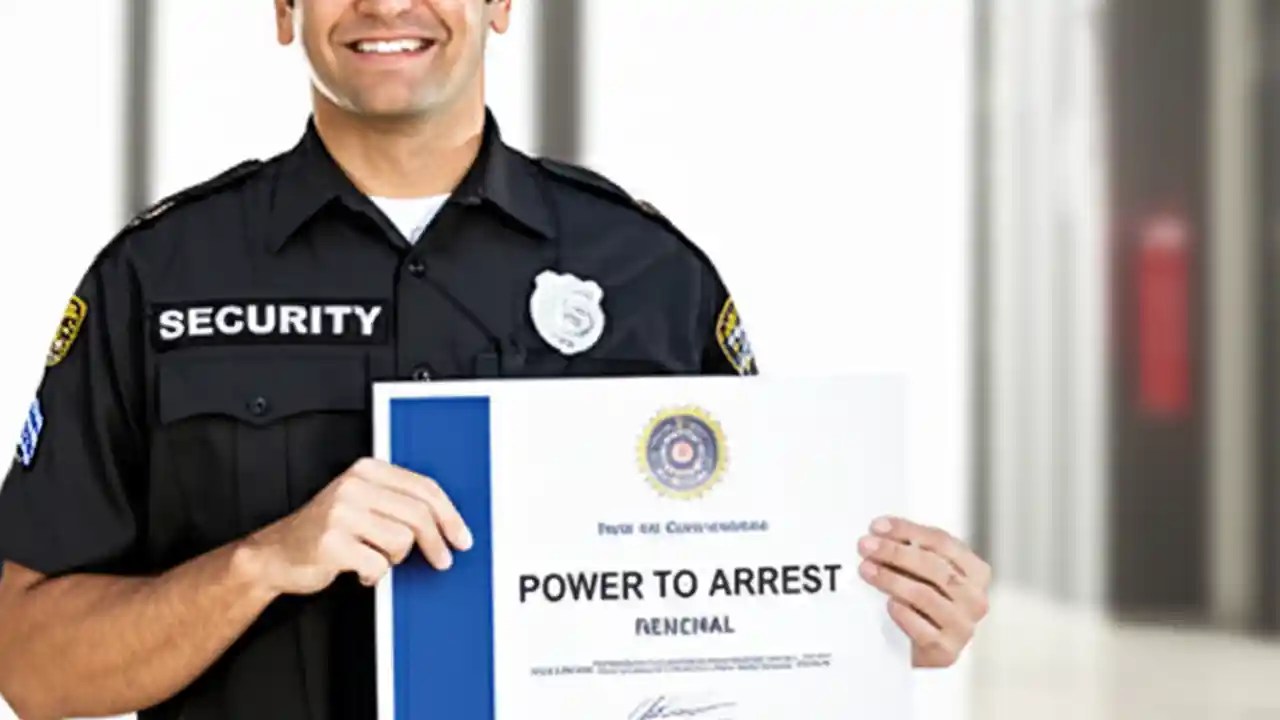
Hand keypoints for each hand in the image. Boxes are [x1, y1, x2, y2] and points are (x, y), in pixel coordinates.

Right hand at [244, 458, 472, 595]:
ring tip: (375, 558)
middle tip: (443, 560)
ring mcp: (341, 514)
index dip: (449, 515)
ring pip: (401, 541)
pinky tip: (358, 571)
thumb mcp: (361, 503)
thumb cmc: (326, 531)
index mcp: (366, 470)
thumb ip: (397, 502)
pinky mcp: (332, 543)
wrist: (276, 554)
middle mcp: (353, 486)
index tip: (461, 537)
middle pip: (418, 514)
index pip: (423, 488)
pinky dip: (374, 575)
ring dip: (394, 559)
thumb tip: (447, 522)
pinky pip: (377, 565)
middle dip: (436, 542)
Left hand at [856, 517, 990, 667]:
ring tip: (866, 570)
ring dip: (891, 579)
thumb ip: (911, 550)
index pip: (942, 542)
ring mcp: (963, 626)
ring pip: (925, 595)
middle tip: (866, 547)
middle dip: (895, 553)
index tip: (878, 526)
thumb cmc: (923, 603)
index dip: (908, 531)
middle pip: (934, 567)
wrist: (923, 649)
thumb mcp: (923, 572)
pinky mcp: (946, 651)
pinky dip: (903, 613)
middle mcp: (975, 598)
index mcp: (976, 571)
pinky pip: (922, 628)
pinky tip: (888, 604)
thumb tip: (879, 531)